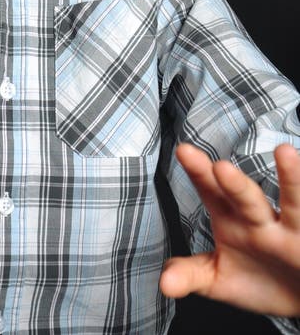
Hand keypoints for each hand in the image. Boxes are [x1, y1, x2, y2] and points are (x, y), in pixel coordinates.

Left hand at [160, 142, 299, 316]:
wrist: (297, 297)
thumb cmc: (255, 279)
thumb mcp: (218, 278)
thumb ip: (190, 274)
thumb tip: (164, 284)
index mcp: (230, 218)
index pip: (211, 192)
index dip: (198, 172)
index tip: (183, 152)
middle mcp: (259, 218)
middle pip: (246, 197)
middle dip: (235, 184)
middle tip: (221, 169)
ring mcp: (290, 229)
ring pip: (292, 202)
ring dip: (291, 179)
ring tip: (286, 153)